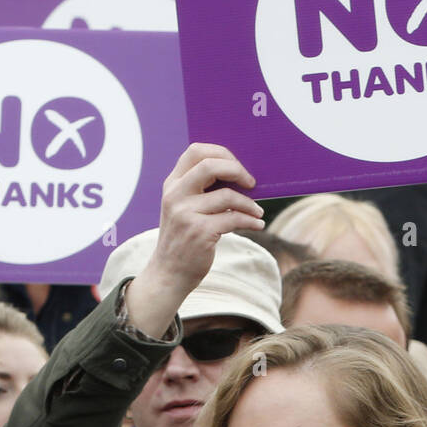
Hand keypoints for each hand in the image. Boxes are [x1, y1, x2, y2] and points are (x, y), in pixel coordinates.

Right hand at [124, 144, 264, 337]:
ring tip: (257, 212)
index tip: (236, 166)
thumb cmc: (183, 239)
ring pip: (228, 195)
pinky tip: (257, 224)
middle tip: (251, 182)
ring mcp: (186, 214)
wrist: (169, 274)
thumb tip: (239, 173)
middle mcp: (175, 196)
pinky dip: (251, 221)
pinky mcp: (199, 232)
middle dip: (237, 170)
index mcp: (172, 185)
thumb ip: (199, 189)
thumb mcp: (182, 209)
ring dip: (250, 204)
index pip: (195, 151)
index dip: (221, 153)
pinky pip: (234, 218)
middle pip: (211, 165)